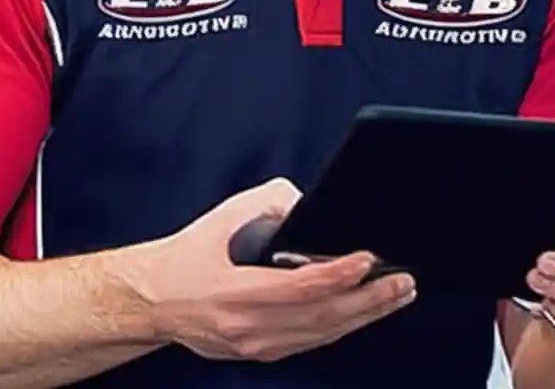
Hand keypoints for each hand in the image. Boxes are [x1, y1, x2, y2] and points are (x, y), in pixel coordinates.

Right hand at [126, 177, 416, 361]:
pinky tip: (365, 310)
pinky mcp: (262, 352)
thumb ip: (269, 202)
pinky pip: (313, 340)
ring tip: (397, 295)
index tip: (367, 259)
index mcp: (233, 293)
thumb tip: (307, 205)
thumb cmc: (185, 259)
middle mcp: (246, 326)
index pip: (298, 288)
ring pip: (322, 333)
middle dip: (369, 299)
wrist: (151, 302)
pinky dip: (343, 324)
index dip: (338, 274)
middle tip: (402, 281)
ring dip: (365, 314)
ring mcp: (255, 345)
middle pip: (321, 317)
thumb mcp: (222, 216)